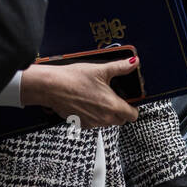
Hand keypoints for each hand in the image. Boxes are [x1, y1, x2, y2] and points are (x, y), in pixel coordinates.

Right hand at [19, 56, 139, 128]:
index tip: (129, 101)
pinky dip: (93, 115)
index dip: (133, 108)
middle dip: (120, 111)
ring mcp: (92, 123)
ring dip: (107, 113)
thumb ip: (120, 67)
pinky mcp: (81, 124)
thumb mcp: (101, 69)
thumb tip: (133, 62)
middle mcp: (104, 118)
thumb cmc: (74, 78)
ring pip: (107, 122)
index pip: (133, 115)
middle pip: (121, 120)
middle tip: (112, 97)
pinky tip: (87, 103)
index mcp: (112, 106)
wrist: (52, 87)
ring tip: (97, 98)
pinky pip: (94, 123)